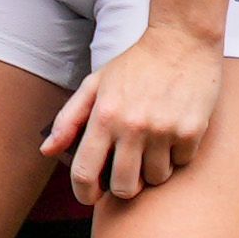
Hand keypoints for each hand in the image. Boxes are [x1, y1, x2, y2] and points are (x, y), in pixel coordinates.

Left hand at [47, 26, 230, 209]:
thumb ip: (68, 119)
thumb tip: (47, 151)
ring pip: (155, 179)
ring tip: (152, 147)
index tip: (90, 197)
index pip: (85, 172)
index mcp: (104, 116)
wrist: (182, 40)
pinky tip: (173, 133)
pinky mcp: (191, 131)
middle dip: (122, 187)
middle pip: (124, 187)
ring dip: (152, 170)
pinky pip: (181, 164)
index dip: (84, 193)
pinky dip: (176, 156)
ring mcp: (164, 130)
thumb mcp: (95, 85)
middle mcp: (133, 126)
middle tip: (126, 173)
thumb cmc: (135, 65)